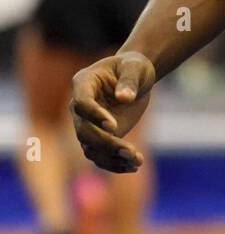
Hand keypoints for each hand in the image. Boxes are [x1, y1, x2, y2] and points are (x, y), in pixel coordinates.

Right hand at [70, 52, 155, 172]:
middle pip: (84, 131)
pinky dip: (115, 164)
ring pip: (90, 148)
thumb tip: (124, 98)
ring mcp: (87, 124)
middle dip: (105, 143)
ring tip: (136, 161)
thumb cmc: (133, 67)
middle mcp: (79, 107)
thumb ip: (130, 81)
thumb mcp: (135, 67)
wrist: (135, 78)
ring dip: (112, 158)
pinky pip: (100, 156)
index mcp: (83, 83)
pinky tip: (133, 166)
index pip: (82, 103)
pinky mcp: (99, 137)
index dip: (95, 116)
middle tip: (130, 151)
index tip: (114, 125)